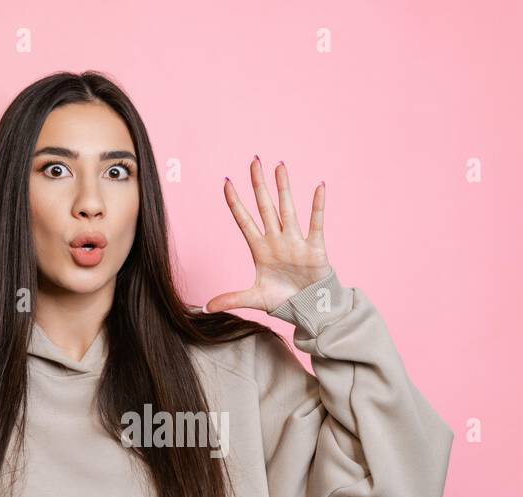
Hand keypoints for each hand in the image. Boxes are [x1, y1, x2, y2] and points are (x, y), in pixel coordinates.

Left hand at [204, 157, 331, 314]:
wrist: (309, 309)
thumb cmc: (284, 301)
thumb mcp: (254, 299)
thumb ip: (231, 299)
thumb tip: (204, 309)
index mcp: (260, 249)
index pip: (244, 221)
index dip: (235, 203)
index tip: (226, 182)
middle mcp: (276, 240)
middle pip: (265, 207)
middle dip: (259, 185)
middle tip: (254, 161)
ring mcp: (295, 241)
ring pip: (287, 209)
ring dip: (283, 188)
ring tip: (279, 166)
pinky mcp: (314, 247)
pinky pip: (316, 223)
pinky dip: (317, 206)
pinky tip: (319, 187)